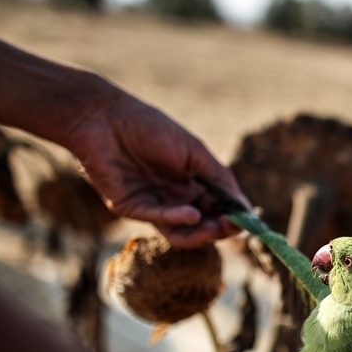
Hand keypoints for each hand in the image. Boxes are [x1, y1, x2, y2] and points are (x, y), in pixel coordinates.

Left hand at [63, 83, 248, 247]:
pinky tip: (192, 213)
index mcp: (189, 182)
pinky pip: (158, 219)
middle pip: (202, 224)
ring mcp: (151, 204)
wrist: (103, 117)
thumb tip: (245, 206)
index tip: (247, 221)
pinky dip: (178, 219)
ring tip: (216, 227)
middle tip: (233, 227)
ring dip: (201, 233)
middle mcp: (171, 197)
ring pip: (181, 232)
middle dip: (220, 228)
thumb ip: (219, 178)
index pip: (216, 208)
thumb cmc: (150, 127)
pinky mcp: (129, 207)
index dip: (232, 216)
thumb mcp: (193, 151)